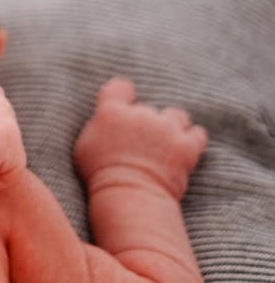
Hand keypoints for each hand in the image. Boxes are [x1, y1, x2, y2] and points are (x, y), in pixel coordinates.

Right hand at [74, 78, 207, 198]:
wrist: (129, 195)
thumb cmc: (101, 175)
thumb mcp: (85, 145)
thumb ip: (99, 125)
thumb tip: (109, 120)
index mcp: (112, 111)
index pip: (120, 87)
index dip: (122, 95)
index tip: (122, 107)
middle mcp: (141, 114)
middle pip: (147, 108)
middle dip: (144, 123)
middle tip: (138, 144)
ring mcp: (166, 128)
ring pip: (175, 116)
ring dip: (171, 127)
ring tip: (164, 144)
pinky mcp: (187, 146)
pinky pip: (197, 133)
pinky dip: (191, 139)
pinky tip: (184, 148)